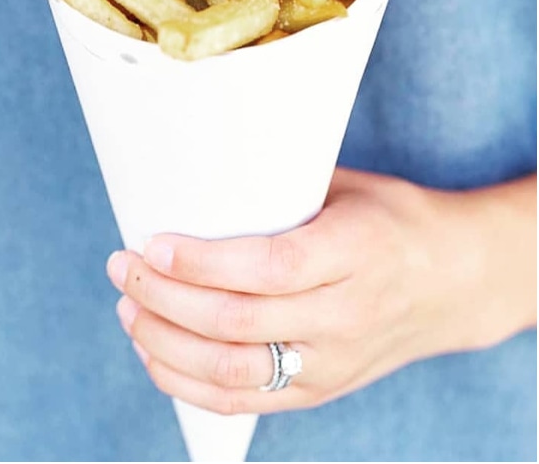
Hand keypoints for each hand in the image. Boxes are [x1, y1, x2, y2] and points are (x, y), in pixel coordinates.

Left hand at [105, 168, 514, 414]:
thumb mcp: (346, 187)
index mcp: (358, 252)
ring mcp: (332, 363)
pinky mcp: (318, 391)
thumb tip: (184, 175)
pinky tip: (151, 349)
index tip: (152, 244)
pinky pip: (239, 402)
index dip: (201, 263)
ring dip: (163, 341)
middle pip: (236, 322)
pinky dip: (184, 381)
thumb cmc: (386, 219)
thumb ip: (276, 189)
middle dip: (163, 296)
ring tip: (128, 307)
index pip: (269, 268)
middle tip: (122, 266)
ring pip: (230, 371)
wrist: (455, 281)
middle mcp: (347, 315)